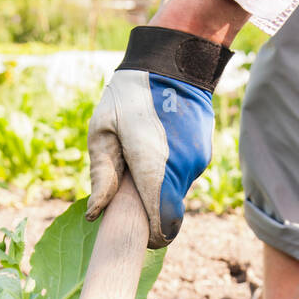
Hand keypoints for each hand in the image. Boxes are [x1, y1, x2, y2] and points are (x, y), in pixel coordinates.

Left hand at [87, 25, 231, 247]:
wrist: (174, 61)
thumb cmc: (130, 94)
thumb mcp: (102, 130)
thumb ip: (100, 175)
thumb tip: (95, 214)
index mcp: (154, 168)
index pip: (161, 226)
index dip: (149, 238)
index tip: (135, 235)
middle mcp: (181, 171)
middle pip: (169, 213)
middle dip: (150, 210)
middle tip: (128, 188)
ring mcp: (197, 162)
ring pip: (176, 193)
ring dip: (159, 188)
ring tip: (141, 157)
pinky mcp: (203, 154)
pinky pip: (184, 175)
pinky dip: (169, 172)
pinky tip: (157, 146)